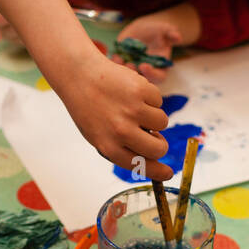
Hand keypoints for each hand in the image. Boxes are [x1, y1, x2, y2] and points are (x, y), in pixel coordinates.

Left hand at [56, 51, 172, 180]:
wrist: (80, 75)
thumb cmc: (90, 108)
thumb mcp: (99, 136)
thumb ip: (123, 148)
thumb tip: (154, 157)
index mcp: (109, 146)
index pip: (141, 166)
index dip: (158, 171)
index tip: (168, 173)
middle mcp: (121, 131)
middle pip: (159, 149)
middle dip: (161, 144)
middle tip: (155, 136)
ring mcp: (132, 109)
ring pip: (162, 122)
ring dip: (154, 117)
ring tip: (135, 108)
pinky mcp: (140, 89)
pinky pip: (158, 100)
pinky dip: (150, 98)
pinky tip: (132, 93)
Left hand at [114, 17, 182, 82]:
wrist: (144, 30)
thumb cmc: (158, 32)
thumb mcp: (165, 31)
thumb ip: (171, 34)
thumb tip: (178, 36)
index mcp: (160, 69)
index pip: (158, 77)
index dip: (151, 73)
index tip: (144, 65)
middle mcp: (146, 74)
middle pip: (142, 82)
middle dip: (134, 75)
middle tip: (130, 65)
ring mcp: (135, 70)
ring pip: (127, 78)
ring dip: (122, 70)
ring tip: (119, 59)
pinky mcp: (124, 65)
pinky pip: (118, 69)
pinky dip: (115, 63)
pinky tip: (114, 55)